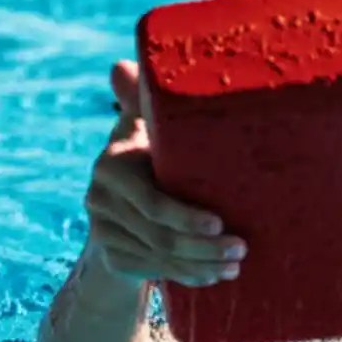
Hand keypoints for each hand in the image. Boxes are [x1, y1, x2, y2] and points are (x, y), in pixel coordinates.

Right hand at [84, 60, 246, 286]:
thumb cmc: (148, 153)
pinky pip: (155, 271)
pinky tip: (215, 276)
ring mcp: (104, 232)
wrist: (120, 201)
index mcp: (112, 166)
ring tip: (238, 264)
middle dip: (204, 244)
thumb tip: (122, 64)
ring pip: (160, 256)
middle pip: (158, 233)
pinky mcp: (114, 258)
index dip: (184, 215)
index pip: (150, 200)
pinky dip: (189, 275)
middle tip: (242, 248)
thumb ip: (140, 100)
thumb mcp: (144, 126)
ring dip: (202, 263)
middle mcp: (99, 200)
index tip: (220, 221)